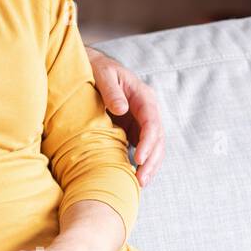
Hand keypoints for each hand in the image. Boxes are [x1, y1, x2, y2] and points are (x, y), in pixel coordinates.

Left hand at [86, 46, 163, 187]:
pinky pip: (141, 148)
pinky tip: (134, 177)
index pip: (152, 122)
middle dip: (152, 161)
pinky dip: (141, 162)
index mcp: (143, 96)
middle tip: (141, 180)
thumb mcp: (103, 73)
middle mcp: (147, 110)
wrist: (92, 67)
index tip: (140, 159)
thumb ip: (111, 90)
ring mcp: (141, 121)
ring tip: (140, 183)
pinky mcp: (133, 129)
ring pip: (153, 146)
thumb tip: (121, 109)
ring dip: (149, 165)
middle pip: (157, 139)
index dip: (148, 142)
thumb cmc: (97, 68)